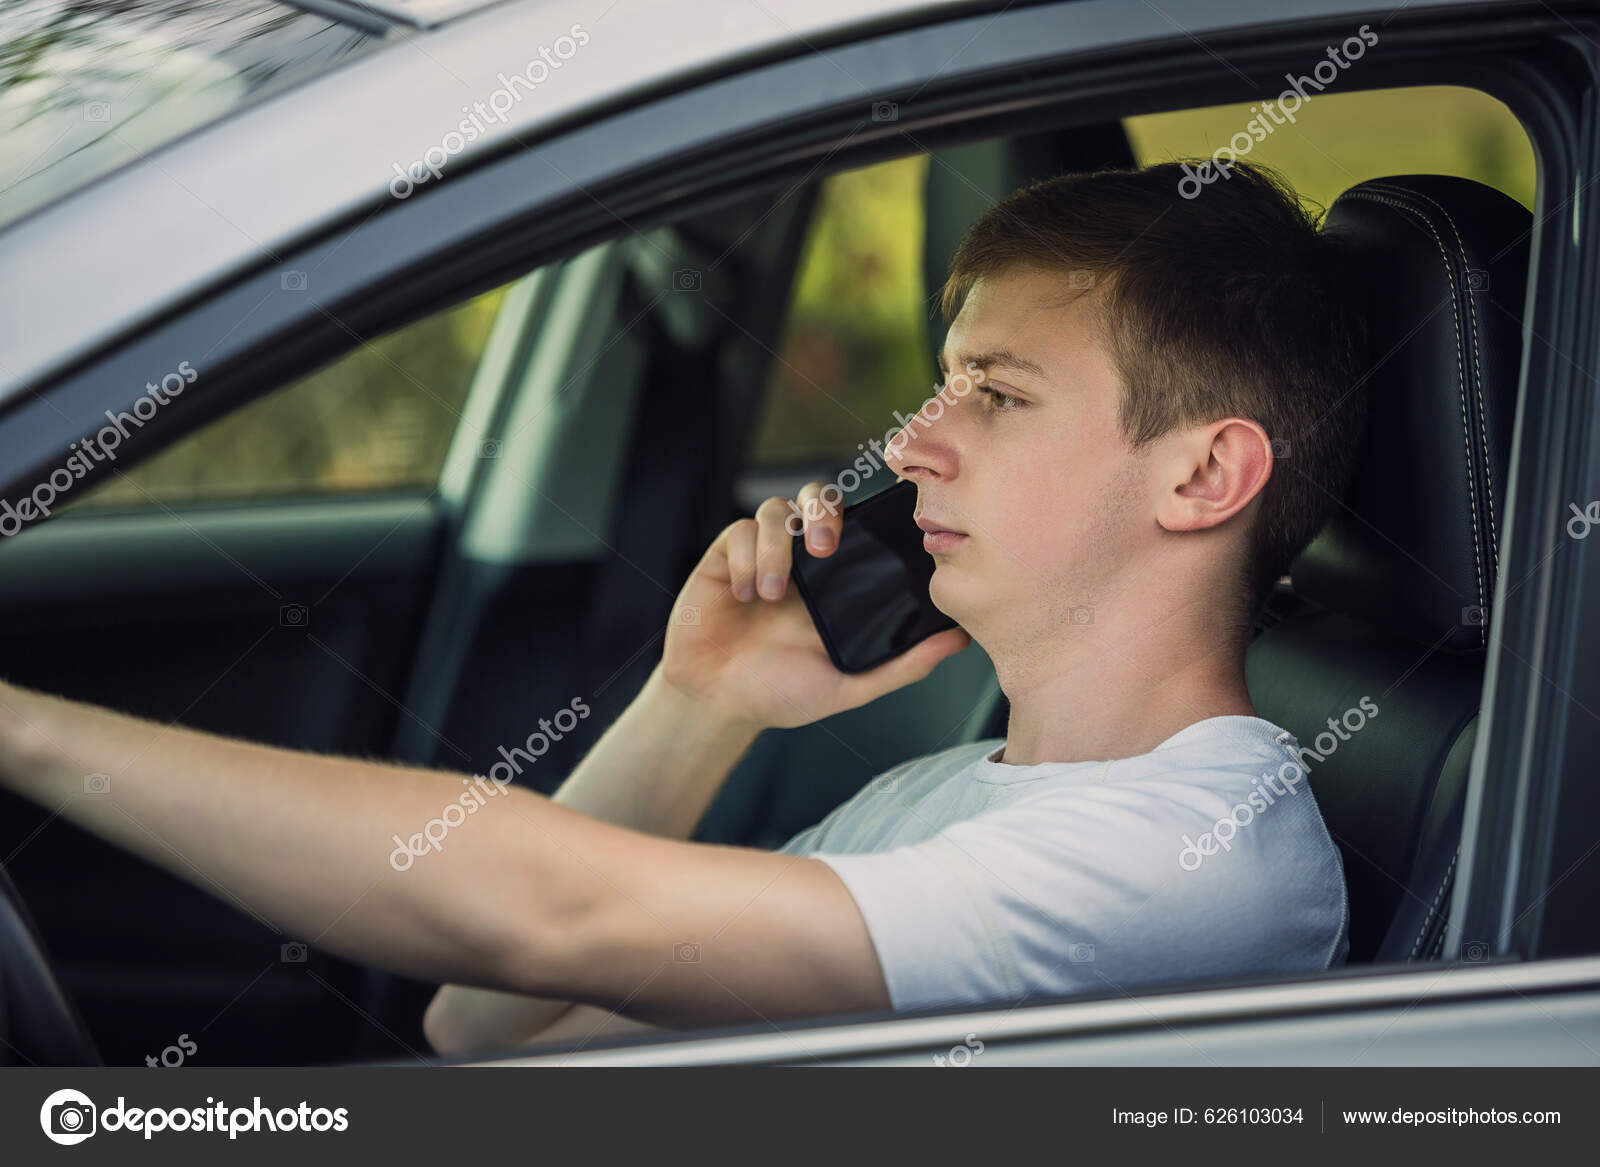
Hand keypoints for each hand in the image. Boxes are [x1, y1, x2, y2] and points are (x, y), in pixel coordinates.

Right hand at [660, 481, 969, 729]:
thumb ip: (903, 664)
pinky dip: (745, 557)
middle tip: (824, 548)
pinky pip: (738, 531)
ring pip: (776, 509)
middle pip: (817, 496)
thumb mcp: (850, 685)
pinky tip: (744, 595)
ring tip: (772, 594)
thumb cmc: (783, 694)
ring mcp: (762, 555)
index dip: (868, 510)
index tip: (880, 516)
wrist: (718, 704)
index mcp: (835, 580)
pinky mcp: (724, 557)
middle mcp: (800, 560)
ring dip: (778, 545)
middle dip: (824, 510)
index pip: (856, 524)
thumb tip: (960, 640)